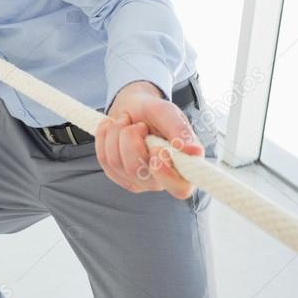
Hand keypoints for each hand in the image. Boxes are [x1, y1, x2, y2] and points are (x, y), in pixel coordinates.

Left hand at [95, 81, 204, 198]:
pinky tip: (114, 127)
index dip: (166, 174)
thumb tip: (194, 152)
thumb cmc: (155, 113)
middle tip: (139, 124)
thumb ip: (180, 130)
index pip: (179, 189)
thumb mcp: (168, 113)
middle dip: (131, 138)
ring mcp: (136, 180)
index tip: (157, 150)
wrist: (133, 108)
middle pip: (136, 170)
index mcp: (182, 168)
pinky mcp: (116, 174)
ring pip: (115, 162)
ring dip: (117, 132)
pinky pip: (103, 158)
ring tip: (127, 122)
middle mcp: (160, 180)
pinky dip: (104, 136)